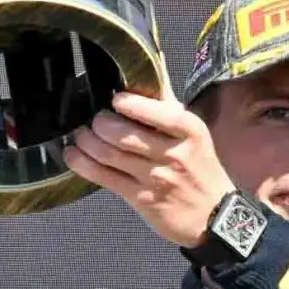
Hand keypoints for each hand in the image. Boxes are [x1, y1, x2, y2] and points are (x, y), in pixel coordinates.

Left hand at [63, 91, 234, 247]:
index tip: (116, 101)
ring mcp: (156, 178)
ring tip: (81, 136)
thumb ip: (169, 106)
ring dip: (87, 142)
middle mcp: (173, 154)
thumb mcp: (194, 135)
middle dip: (100, 124)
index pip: (156, 112)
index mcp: (189, 131)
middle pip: (124, 134)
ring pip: (110, 154)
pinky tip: (74, 156)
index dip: (130, 104)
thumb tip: (150, 71)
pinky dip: (83, 164)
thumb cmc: (201, 170)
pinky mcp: (142, 198)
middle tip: (94, 122)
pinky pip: (105, 177)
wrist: (215, 216)